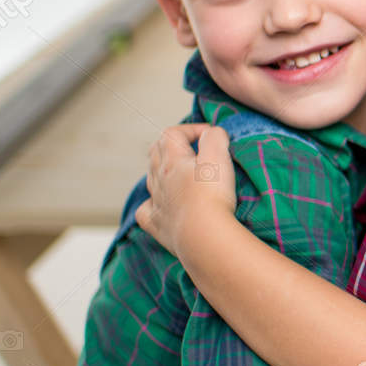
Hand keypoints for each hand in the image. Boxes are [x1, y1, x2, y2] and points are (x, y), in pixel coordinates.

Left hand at [134, 123, 237, 259]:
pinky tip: (161, 205)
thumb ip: (215, 138)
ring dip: (163, 170)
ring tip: (181, 173)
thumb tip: (212, 132)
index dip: (191, 129)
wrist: (203, 237)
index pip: (172, 134)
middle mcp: (159, 180)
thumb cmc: (212, 196)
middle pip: (155, 153)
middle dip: (172, 145)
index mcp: (172, 161)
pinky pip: (145, 211)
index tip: (211, 134)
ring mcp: (156, 203)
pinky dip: (151, 204)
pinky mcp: (158, 225)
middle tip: (193, 148)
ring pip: (150, 179)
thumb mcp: (219, 157)